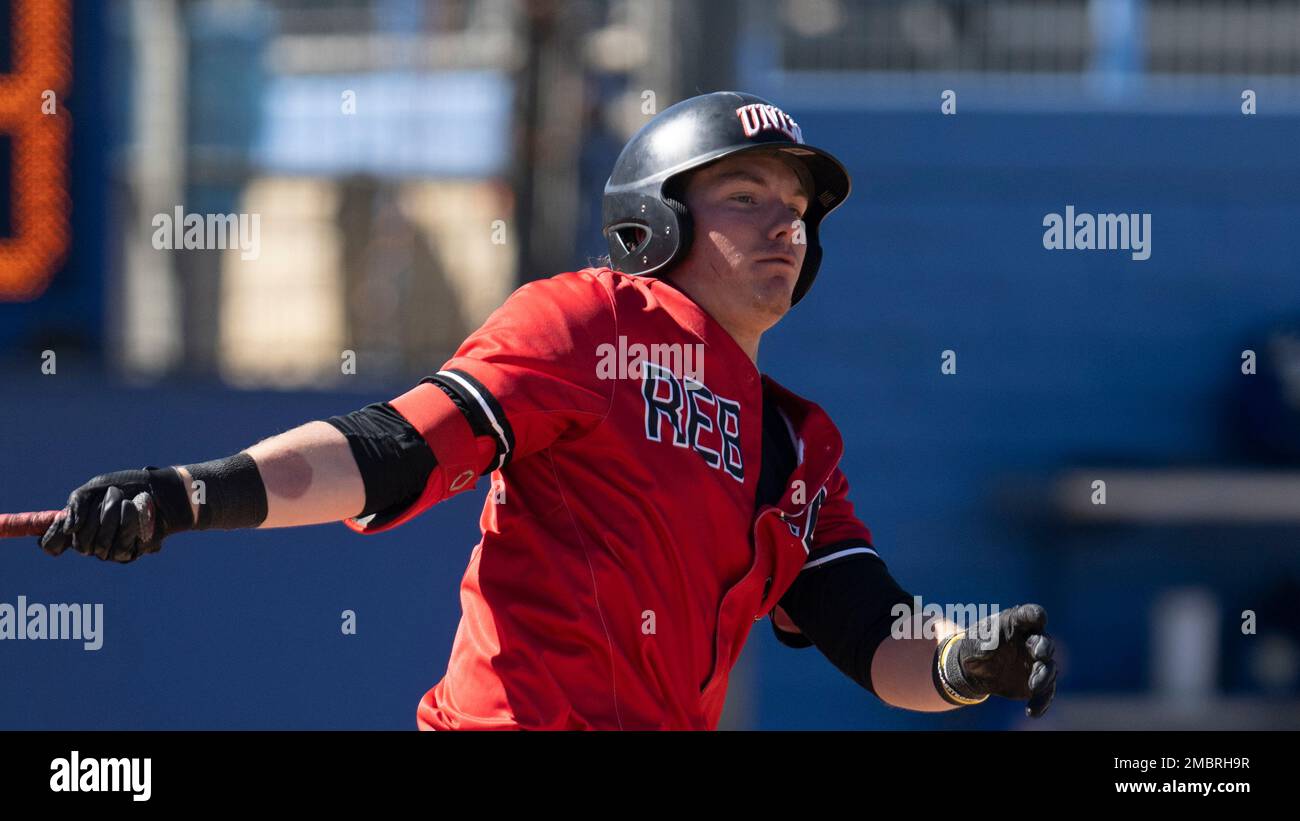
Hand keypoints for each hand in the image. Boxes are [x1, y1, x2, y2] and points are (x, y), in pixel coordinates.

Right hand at [39, 468, 192, 562]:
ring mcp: (108, 551)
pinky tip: (135, 511)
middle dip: (98, 513)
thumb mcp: (96, 488)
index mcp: (76, 528)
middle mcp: (90, 543)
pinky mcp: (129, 553)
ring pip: (101, 545)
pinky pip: (122, 547)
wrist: (156, 489)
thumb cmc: (124, 487)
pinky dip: (129, 525)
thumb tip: (70, 528)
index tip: (68, 524)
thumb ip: (76, 504)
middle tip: (113, 493)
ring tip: (127, 500)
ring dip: (114, 516)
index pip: (52, 544)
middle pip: (80, 543)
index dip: (53, 538)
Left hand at [941, 603, 1058, 717]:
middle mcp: (1031, 640)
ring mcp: (1036, 661)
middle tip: (1039, 653)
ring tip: (1033, 687)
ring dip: (1044, 676)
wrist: (971, 670)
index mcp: (1016, 623)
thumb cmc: (975, 646)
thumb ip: (985, 641)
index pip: (1029, 615)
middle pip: (1045, 642)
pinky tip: (1032, 711)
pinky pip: (1045, 692)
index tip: (1039, 617)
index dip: (1035, 615)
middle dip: (1044, 647)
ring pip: (1049, 667)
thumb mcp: (975, 640)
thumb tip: (991, 644)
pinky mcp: (1036, 681)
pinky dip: (1042, 702)